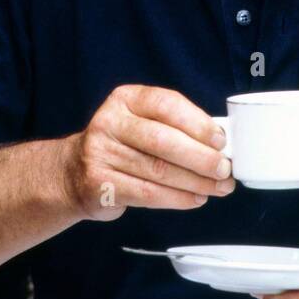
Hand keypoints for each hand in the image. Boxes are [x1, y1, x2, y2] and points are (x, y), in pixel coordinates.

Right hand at [61, 84, 235, 221]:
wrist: (73, 173)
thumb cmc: (122, 146)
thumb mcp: (141, 123)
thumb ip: (174, 127)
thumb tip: (220, 145)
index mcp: (125, 99)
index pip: (166, 105)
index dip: (198, 123)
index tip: (221, 140)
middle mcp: (109, 122)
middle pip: (163, 141)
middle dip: (201, 158)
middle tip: (224, 170)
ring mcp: (100, 153)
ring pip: (158, 171)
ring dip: (195, 182)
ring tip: (218, 188)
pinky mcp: (99, 184)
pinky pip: (147, 193)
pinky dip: (177, 198)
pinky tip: (195, 198)